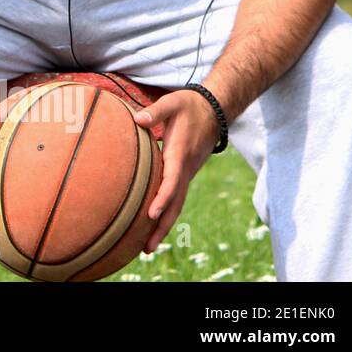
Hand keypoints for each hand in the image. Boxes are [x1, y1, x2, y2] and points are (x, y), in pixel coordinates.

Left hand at [132, 90, 221, 253]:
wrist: (214, 110)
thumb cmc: (189, 106)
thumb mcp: (173, 103)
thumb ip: (155, 111)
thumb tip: (137, 119)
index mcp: (180, 154)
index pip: (172, 182)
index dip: (161, 198)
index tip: (150, 214)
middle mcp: (186, 170)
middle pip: (175, 204)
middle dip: (161, 227)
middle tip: (146, 249)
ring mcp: (187, 174)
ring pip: (177, 205)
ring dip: (163, 226)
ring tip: (147, 247)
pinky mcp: (185, 174)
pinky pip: (176, 198)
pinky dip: (167, 213)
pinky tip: (154, 225)